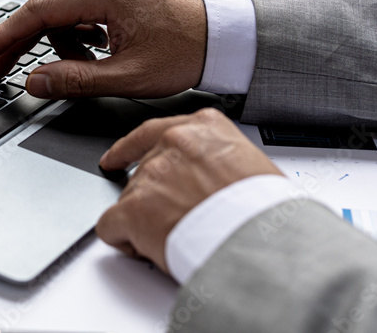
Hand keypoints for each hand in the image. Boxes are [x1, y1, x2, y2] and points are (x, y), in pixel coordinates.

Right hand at [0, 0, 206, 98]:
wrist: (227, 36)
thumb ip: (76, 80)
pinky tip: (99, 56)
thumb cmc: (187, 52)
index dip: (6, 35)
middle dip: (21, 45)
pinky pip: (82, 13)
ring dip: (65, 47)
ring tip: (94, 70)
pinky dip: (81, 38)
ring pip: (64, 16)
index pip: (38, 12)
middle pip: (45, 13)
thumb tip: (34, 82)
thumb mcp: (128, 76)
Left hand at [95, 108, 282, 273]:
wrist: (263, 245)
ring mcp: (152, 175)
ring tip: (179, 237)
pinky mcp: (135, 209)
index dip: (129, 151)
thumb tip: (206, 179)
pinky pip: (110, 225)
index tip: (115, 159)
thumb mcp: (252, 166)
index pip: (152, 132)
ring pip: (128, 199)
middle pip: (142, 172)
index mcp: (204, 128)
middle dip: (153, 199)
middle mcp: (173, 145)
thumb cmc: (266, 214)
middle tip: (177, 221)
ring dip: (145, 221)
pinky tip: (145, 248)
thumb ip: (217, 162)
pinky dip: (123, 240)